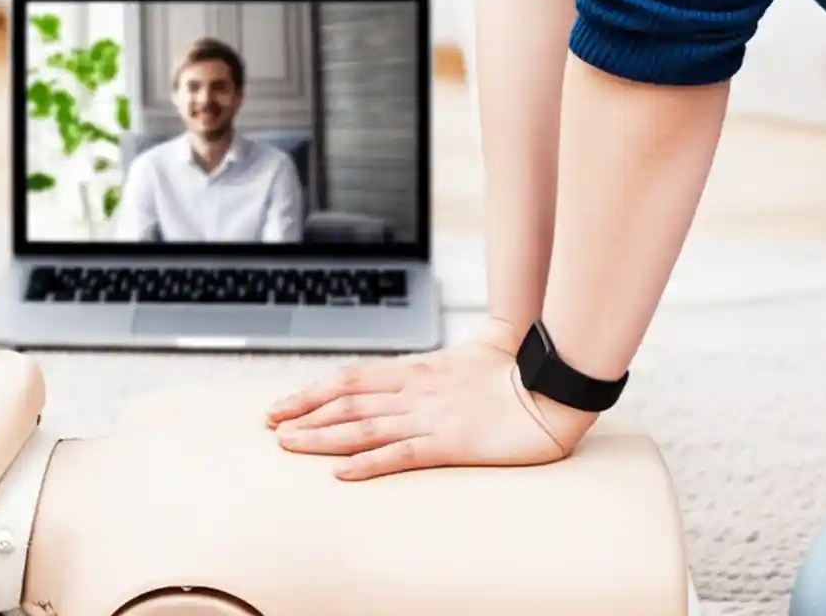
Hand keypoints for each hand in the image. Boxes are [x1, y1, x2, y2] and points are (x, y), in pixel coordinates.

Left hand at [264, 334, 598, 479]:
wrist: (553, 382)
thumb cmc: (516, 370)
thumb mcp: (469, 354)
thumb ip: (436, 363)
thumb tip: (422, 363)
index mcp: (416, 370)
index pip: (350, 380)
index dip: (311, 392)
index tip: (282, 405)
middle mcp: (414, 391)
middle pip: (346, 403)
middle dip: (305, 416)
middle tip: (272, 429)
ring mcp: (430, 416)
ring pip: (363, 427)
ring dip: (322, 437)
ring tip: (290, 445)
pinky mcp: (451, 442)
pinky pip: (401, 453)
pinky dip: (367, 463)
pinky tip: (341, 473)